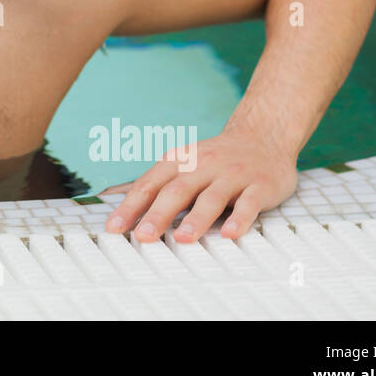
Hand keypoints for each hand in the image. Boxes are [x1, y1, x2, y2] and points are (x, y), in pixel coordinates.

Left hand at [100, 129, 297, 242]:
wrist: (262, 137)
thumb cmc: (215, 159)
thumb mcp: (183, 164)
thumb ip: (158, 186)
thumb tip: (122, 208)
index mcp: (179, 161)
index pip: (149, 185)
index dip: (130, 207)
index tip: (114, 228)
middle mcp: (203, 165)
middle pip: (176, 191)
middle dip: (157, 214)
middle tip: (143, 236)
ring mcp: (231, 175)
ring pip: (211, 197)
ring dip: (196, 219)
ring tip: (183, 238)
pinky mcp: (258, 186)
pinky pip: (248, 204)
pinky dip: (239, 219)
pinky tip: (230, 233)